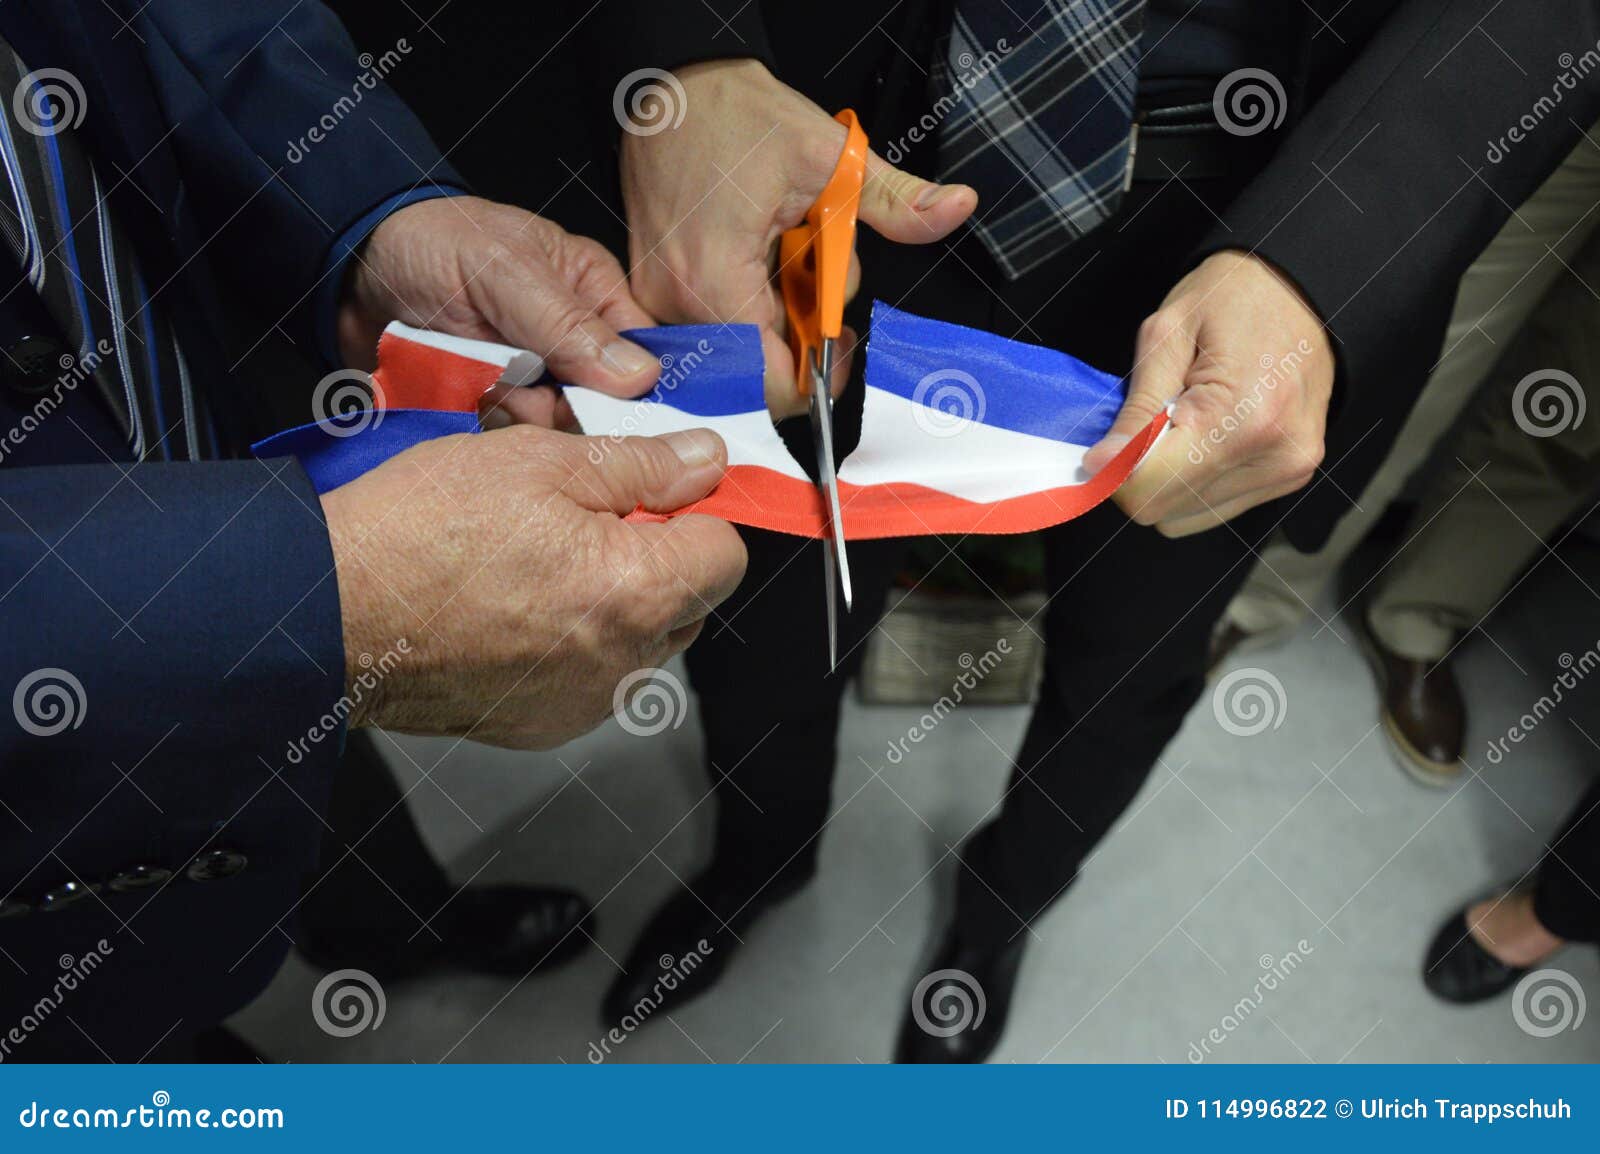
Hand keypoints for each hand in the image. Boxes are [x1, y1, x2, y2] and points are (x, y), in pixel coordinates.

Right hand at [321, 425, 746, 748]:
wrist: (330, 613)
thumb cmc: (418, 534)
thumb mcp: (538, 462)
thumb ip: (640, 466)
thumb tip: (706, 463)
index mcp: (636, 593)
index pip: (726, 554)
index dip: (696, 511)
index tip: (659, 490)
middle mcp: (621, 662)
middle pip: (689, 600)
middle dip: (658, 554)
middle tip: (585, 516)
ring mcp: (583, 701)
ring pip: (641, 639)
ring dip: (617, 598)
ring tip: (541, 559)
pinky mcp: (543, 724)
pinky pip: (592, 675)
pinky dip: (574, 641)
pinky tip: (517, 604)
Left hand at [338, 196, 660, 425]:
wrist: (350, 269)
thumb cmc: (433, 244)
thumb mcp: (507, 272)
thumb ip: (570, 325)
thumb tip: (640, 377)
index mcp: (595, 295)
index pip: (646, 356)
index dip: (643, 391)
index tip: (618, 407)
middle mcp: (573, 344)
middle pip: (603, 405)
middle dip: (564, 403)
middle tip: (525, 379)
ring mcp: (534, 379)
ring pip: (555, 428)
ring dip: (517, 410)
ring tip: (479, 373)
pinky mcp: (495, 407)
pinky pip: (511, 438)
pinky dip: (487, 421)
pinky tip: (463, 391)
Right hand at [619, 58, 977, 416]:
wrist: (675, 86)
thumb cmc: (738, 114)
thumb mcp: (831, 155)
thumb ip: (896, 200)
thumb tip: (957, 208)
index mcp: (715, 277)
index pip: (768, 381)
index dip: (816, 377)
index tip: (840, 345)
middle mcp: (675, 298)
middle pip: (757, 365)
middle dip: (799, 331)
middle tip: (816, 275)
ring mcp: (656, 297)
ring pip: (736, 346)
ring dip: (774, 312)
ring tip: (782, 251)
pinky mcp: (651, 290)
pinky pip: (710, 325)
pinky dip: (744, 302)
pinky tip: (756, 259)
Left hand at [1082, 250, 1334, 536]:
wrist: (1302, 286)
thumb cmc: (1232, 297)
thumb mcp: (1166, 336)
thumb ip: (1135, 410)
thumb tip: (1100, 465)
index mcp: (1242, 419)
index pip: (1149, 491)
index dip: (1113, 472)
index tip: (1103, 446)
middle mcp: (1273, 456)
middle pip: (1163, 510)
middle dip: (1138, 474)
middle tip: (1147, 422)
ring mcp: (1287, 470)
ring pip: (1185, 517)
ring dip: (1167, 479)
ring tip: (1184, 423)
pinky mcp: (1291, 475)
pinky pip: (1215, 506)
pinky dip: (1194, 480)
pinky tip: (1206, 434)